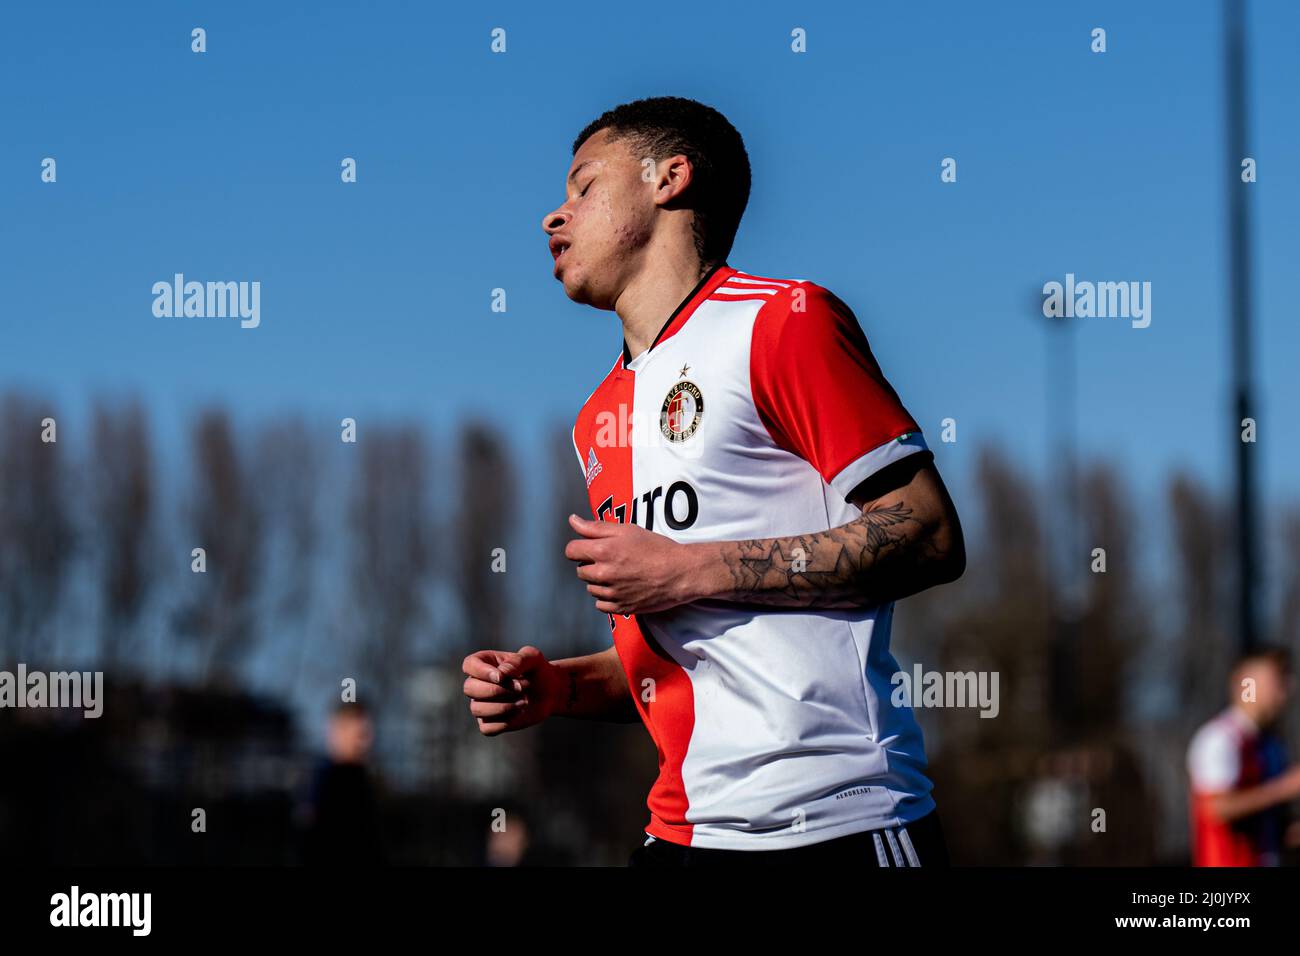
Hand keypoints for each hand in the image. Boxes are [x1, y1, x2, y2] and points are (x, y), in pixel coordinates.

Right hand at [462, 646, 559, 735]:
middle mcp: (478, 683)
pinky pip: (487, 728)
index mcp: (484, 662)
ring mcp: (481, 704)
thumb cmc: (537, 670)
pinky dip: (504, 722)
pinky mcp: (489, 722)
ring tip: (524, 701)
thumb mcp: (533, 658)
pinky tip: (519, 712)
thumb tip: (502, 673)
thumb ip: (518, 660)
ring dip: (503, 707)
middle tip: (520, 688)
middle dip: (496, 691)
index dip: (481, 672)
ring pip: (477, 709)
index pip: (469, 665)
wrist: (549, 692)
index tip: (501, 677)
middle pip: (469, 688)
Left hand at [564, 514, 702, 614]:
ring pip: (590, 588)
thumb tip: (573, 520)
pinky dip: (607, 598)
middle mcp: (604, 574)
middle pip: (580, 570)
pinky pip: (600, 605)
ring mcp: (611, 593)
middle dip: (591, 564)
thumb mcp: (627, 530)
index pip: (571, 551)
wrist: (680, 572)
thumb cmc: (656, 548)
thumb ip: (596, 527)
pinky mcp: (620, 608)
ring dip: (599, 581)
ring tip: (620, 573)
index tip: (591, 547)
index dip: (579, 547)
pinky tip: (621, 588)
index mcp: (603, 551)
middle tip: (612, 559)